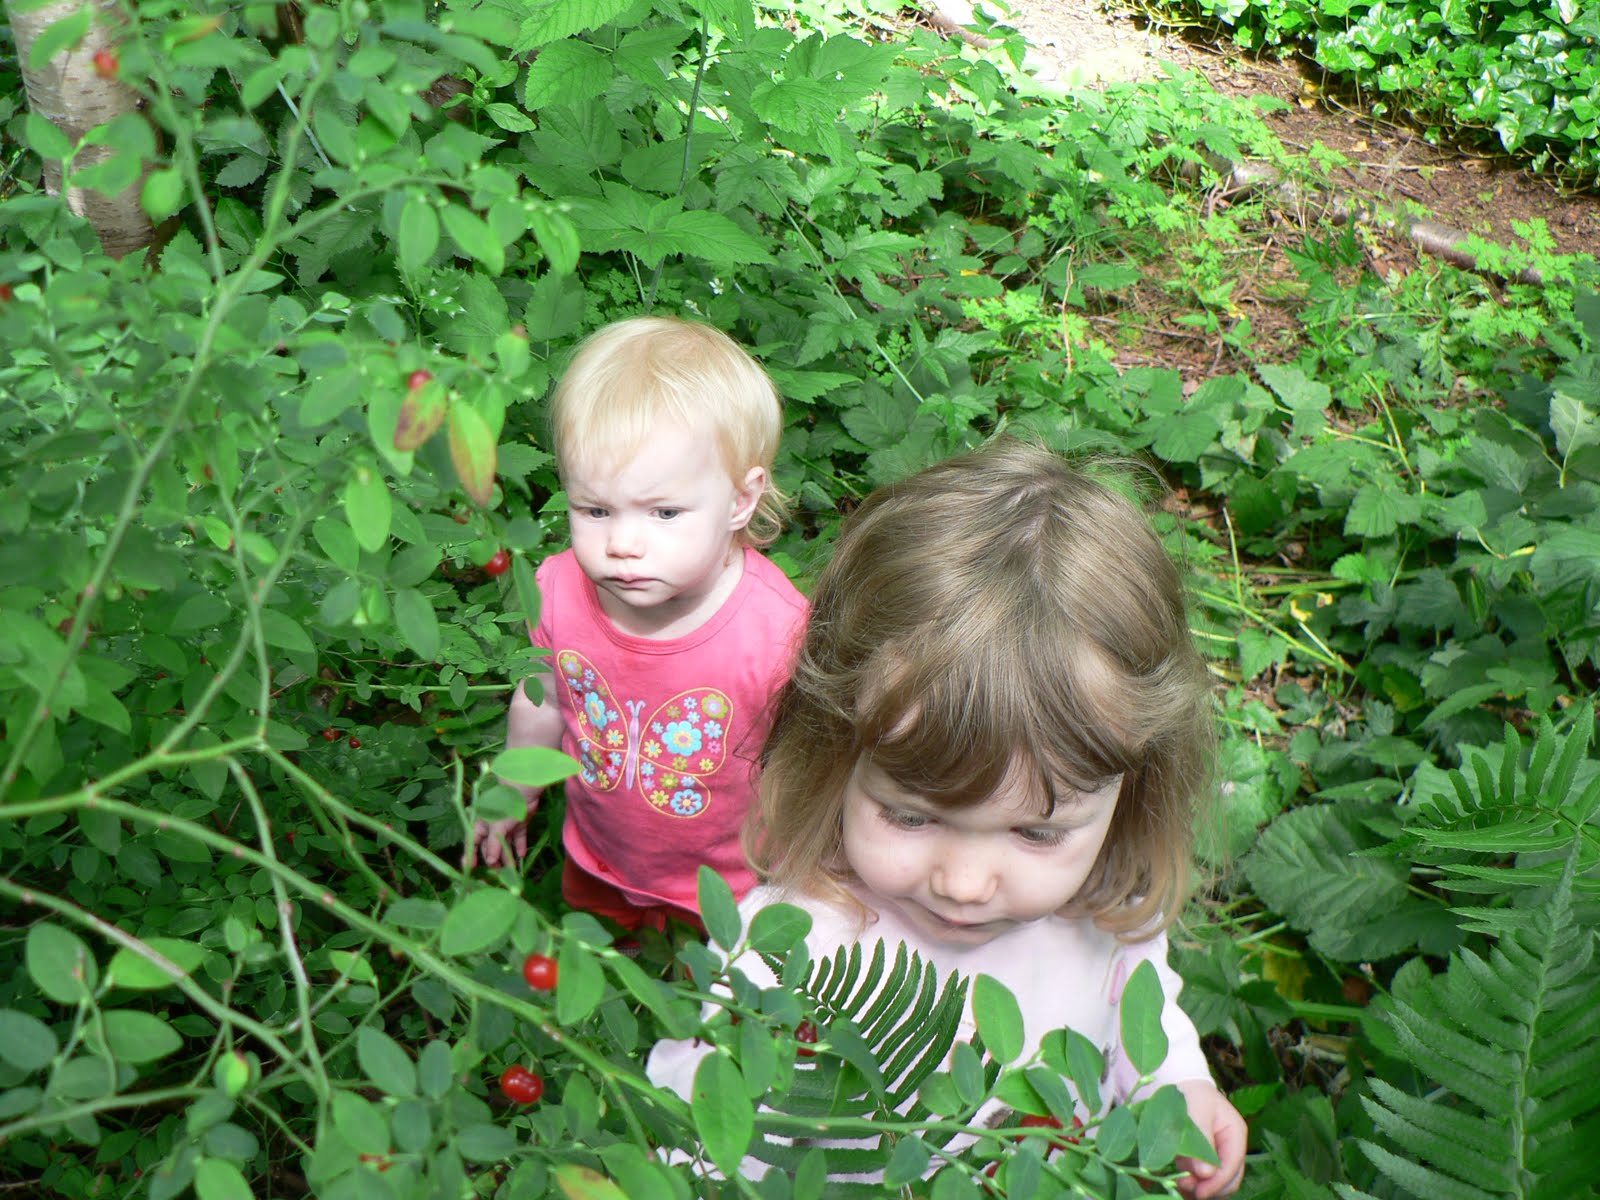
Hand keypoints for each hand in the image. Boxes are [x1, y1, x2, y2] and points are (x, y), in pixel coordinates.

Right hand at [465, 791, 539, 869]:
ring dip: (507, 856)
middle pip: (490, 846)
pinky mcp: (519, 822)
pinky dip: (519, 845)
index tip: (471, 869)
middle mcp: (492, 827)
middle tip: (498, 874)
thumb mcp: (496, 827)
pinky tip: (521, 855)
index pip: (473, 843)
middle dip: (493, 860)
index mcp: (481, 825)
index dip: (471, 856)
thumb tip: (490, 861)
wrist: (523, 788)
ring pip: (505, 844)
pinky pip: (518, 837)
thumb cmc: (503, 805)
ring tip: (511, 870)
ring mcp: (506, 825)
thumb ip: (493, 844)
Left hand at [1175, 1080, 1246, 1198]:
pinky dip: (1194, 1183)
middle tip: (1187, 1186)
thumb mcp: (1195, 1111)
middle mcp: (1231, 1147)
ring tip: (1180, 1180)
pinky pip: (1204, 1179)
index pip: (1233, 1165)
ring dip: (1200, 1186)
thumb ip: (1201, 1141)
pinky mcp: (1206, 1159)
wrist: (1177, 1085)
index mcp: (1235, 1133)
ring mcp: (1220, 1154)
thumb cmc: (1189, 1094)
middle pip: (1229, 1179)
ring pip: (1217, 1182)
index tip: (1199, 1192)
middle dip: (1210, 1188)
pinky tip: (1180, 1180)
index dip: (1217, 1183)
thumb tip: (1205, 1174)